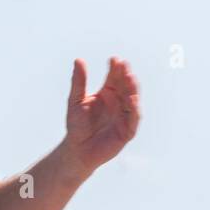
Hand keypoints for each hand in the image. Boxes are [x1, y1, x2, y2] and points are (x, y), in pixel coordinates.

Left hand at [60, 57, 139, 179]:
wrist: (76, 149)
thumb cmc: (76, 125)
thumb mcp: (75, 100)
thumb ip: (78, 82)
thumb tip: (78, 59)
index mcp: (107, 93)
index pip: (114, 77)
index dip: (115, 68)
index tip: (114, 59)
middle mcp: (118, 103)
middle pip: (125, 86)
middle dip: (125, 76)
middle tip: (124, 66)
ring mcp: (124, 116)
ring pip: (132, 100)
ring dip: (132, 89)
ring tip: (130, 77)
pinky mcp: (127, 131)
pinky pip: (133, 119)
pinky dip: (134, 109)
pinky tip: (133, 99)